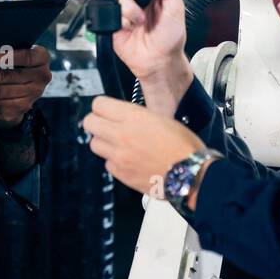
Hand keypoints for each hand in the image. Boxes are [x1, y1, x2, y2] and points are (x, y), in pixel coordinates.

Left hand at [0, 45, 51, 126]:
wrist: (21, 92)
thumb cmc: (12, 65)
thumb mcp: (14, 56)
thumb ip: (3, 52)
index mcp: (41, 58)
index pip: (27, 56)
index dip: (6, 58)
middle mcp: (41, 77)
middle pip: (5, 77)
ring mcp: (31, 95)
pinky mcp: (20, 109)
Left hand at [83, 96, 204, 197]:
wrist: (190, 174)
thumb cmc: (183, 146)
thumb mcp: (161, 118)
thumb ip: (136, 116)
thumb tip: (121, 116)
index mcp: (132, 116)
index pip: (98, 104)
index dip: (102, 107)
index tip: (107, 110)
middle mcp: (121, 134)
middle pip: (89, 123)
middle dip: (97, 122)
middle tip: (107, 125)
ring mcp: (118, 156)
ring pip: (94, 144)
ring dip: (103, 142)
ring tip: (118, 144)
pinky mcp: (120, 174)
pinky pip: (107, 164)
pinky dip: (114, 161)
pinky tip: (128, 160)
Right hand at [113, 0, 192, 114]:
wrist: (158, 63)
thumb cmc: (171, 38)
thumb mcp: (176, 7)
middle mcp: (138, 1)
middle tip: (141, 0)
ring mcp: (125, 12)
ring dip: (130, 10)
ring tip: (140, 21)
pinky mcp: (114, 24)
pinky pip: (110, 13)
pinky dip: (120, 20)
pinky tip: (129, 27)